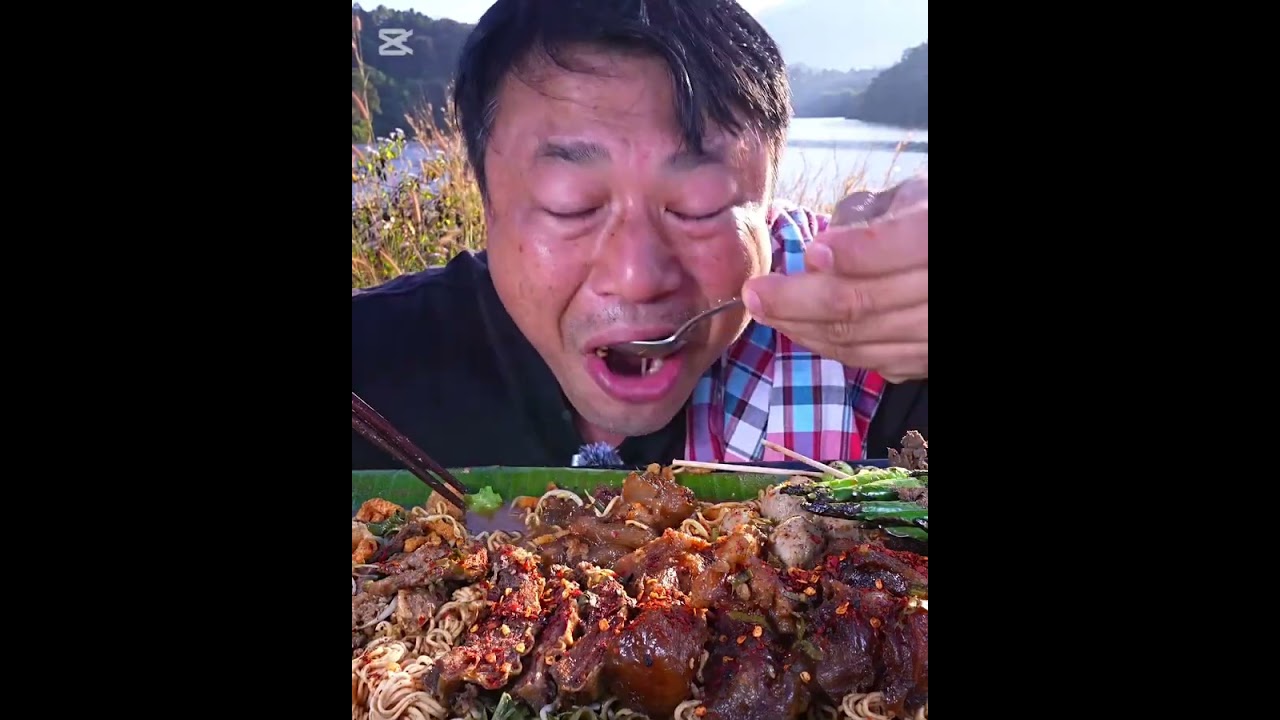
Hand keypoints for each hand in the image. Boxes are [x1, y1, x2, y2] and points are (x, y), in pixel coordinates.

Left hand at [744, 176, 927, 382]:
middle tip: (754, 291)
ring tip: (762, 309)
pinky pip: (865, 359)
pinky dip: (824, 343)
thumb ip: (868, 216)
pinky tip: (794, 326)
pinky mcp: (923, 361)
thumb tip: (818, 255)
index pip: (902, 247)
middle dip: (798, 299)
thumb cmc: (924, 221)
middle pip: (864, 302)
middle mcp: (940, 292)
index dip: (856, 253)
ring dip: (800, 326)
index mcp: (937, 238)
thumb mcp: (910, 197)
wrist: (959, 269)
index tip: (812, 250)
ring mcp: (933, 335)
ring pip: (858, 338)